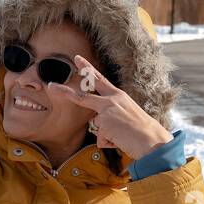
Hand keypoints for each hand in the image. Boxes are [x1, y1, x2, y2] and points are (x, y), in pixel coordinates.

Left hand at [46, 53, 173, 158]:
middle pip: (83, 96)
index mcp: (119, 96)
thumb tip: (99, 130)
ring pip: (97, 126)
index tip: (78, 59)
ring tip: (123, 137)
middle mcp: (111, 100)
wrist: (151, 140)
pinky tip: (121, 141)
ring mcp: (106, 111)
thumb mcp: (128, 117)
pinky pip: (101, 139)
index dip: (88, 69)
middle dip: (65, 92)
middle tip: (51, 86)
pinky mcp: (104, 123)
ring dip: (109, 136)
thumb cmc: (143, 131)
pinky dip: (110, 143)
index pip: (100, 80)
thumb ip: (112, 117)